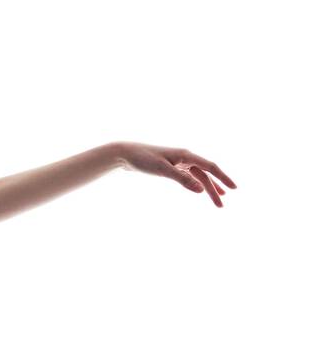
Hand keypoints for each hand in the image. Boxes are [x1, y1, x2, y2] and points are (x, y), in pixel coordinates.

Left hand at [112, 141, 236, 206]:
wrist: (125, 154)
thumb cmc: (142, 159)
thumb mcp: (162, 169)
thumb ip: (182, 179)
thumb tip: (201, 190)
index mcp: (186, 155)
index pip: (210, 167)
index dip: (223, 178)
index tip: (234, 189)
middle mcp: (185, 157)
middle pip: (205, 174)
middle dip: (215, 189)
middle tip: (222, 206)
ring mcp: (179, 162)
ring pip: (198, 176)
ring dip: (208, 188)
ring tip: (218, 200)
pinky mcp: (172, 167)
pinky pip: (189, 176)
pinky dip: (197, 184)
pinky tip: (201, 190)